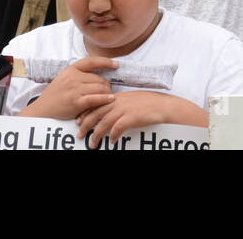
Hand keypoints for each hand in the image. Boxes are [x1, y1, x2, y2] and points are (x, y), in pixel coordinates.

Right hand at [21, 56, 115, 119]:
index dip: (106, 62)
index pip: (92, 61)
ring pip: (100, 88)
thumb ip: (78, 75)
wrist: (43, 110)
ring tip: (108, 96)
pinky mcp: (77, 102)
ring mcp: (75, 89)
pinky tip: (111, 99)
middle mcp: (73, 77)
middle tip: (108, 90)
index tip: (116, 65)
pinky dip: (105, 99)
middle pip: (99, 78)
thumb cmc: (55, 95)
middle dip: (106, 84)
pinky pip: (96, 99)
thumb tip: (99, 74)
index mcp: (70, 69)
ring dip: (107, 93)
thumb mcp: (64, 78)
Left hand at [76, 91, 201, 146]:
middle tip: (80, 134)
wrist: (163, 106)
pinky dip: (112, 136)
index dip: (85, 113)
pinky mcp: (131, 118)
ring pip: (103, 122)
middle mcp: (118, 102)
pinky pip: (117, 128)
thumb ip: (119, 104)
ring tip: (92, 144)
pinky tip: (111, 141)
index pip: (96, 104)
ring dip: (96, 135)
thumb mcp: (131, 100)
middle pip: (96, 113)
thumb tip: (109, 111)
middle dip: (85, 124)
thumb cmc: (149, 103)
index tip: (78, 121)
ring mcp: (124, 109)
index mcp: (117, 97)